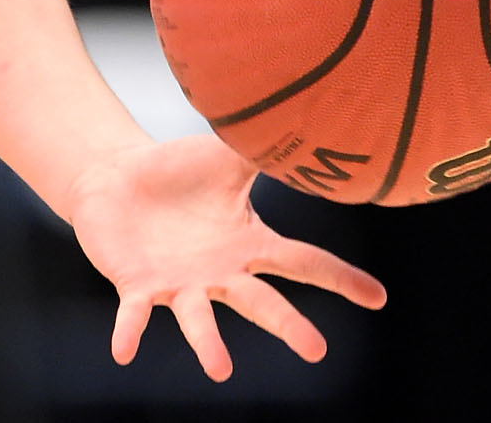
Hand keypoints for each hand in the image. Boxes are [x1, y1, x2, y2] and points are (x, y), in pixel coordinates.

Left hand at [68, 134, 386, 380]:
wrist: (113, 176)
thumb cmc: (176, 171)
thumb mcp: (222, 156)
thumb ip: (260, 149)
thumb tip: (309, 122)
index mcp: (246, 246)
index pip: (302, 263)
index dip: (339, 278)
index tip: (377, 297)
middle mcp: (219, 275)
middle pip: (260, 304)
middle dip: (287, 326)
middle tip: (317, 350)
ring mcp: (179, 285)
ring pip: (198, 319)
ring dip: (208, 344)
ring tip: (220, 369)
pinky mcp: (136, 285)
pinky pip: (134, 313)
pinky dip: (129, 332)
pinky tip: (123, 352)